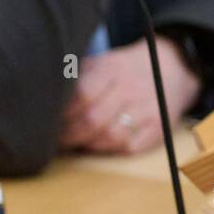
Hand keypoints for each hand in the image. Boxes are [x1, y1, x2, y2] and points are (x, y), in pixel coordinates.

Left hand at [59, 38, 200, 152]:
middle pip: (93, 120)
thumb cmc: (121, 69)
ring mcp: (147, 109)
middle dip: (69, 134)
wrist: (170, 68)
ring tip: (74, 144)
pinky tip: (97, 146)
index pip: (82, 95)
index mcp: (111, 69)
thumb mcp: (99, 62)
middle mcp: (131, 89)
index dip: (61, 114)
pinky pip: (129, 147)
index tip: (46, 122)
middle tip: (55, 140)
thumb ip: (76, 78)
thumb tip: (43, 97)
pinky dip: (109, 151)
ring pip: (111, 137)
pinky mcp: (159, 127)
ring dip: (87, 145)